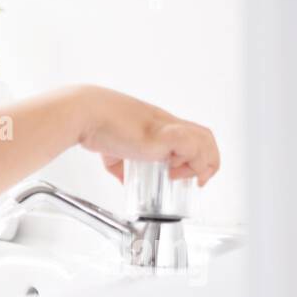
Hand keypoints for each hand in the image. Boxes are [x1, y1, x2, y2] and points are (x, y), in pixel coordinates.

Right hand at [75, 84, 220, 185]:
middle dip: (208, 161)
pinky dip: (190, 162)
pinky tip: (174, 171)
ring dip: (202, 164)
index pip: (190, 134)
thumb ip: (120, 166)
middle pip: (205, 136)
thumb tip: (124, 181)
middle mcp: (167, 123)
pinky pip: (192, 147)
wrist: (88, 114)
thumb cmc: (96, 125)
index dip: (196, 154)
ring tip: (186, 178)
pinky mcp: (164, 135)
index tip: (187, 173)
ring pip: (205, 140)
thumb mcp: (111, 151)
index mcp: (157, 124)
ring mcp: (167, 128)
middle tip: (198, 181)